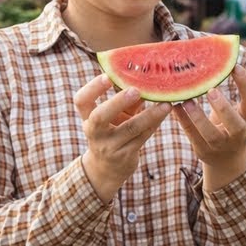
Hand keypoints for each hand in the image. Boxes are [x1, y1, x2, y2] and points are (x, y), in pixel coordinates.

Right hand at [75, 74, 170, 203]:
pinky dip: (155, 123)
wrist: (107, 169)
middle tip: (135, 90)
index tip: (108, 76)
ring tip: (165, 104)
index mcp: (88, 119)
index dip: (92, 87)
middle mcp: (94, 133)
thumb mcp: (114, 117)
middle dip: (117, 102)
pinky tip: (165, 113)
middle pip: (100, 116)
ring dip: (149, 115)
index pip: (81, 101)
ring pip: (130, 128)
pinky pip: (143, 137)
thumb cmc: (112, 134)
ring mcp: (109, 146)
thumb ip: (126, 101)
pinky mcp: (125, 156)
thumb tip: (145, 80)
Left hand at [172, 65, 245, 190]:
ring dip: (198, 117)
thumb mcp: (237, 111)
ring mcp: (221, 145)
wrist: (226, 159)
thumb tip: (216, 59)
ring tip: (186, 101)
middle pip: (234, 124)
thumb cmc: (230, 124)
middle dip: (223, 108)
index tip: (235, 66)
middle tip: (210, 90)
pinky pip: (192, 136)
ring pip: (211, 134)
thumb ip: (231, 93)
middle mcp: (238, 134)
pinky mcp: (204, 151)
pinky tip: (175, 107)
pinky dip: (183, 121)